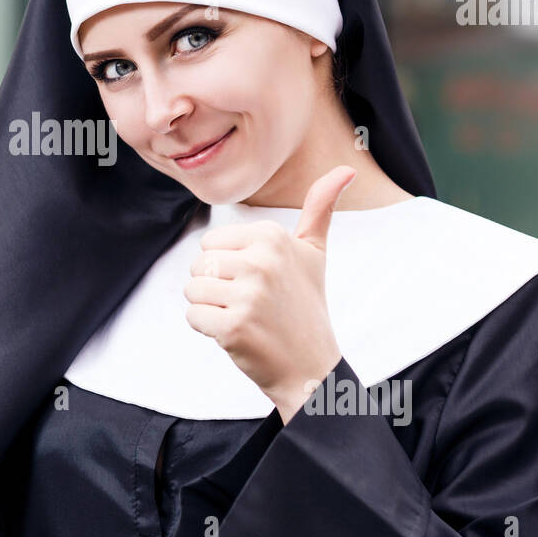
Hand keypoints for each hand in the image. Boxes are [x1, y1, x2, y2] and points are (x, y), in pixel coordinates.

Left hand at [184, 165, 355, 424]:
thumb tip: (345, 169)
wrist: (312, 366)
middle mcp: (261, 261)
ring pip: (192, 291)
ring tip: (244, 318)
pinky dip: (208, 330)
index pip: (211, 242)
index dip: (225, 266)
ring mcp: (248, 295)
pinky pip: (193, 318)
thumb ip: (320, 208)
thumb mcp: (314, 252)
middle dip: (214, 288)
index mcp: (273, 237)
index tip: (257, 282)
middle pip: (198, 266)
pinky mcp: (234, 326)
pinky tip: (237, 335)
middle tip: (250, 305)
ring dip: (210, 309)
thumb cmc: (306, 306)